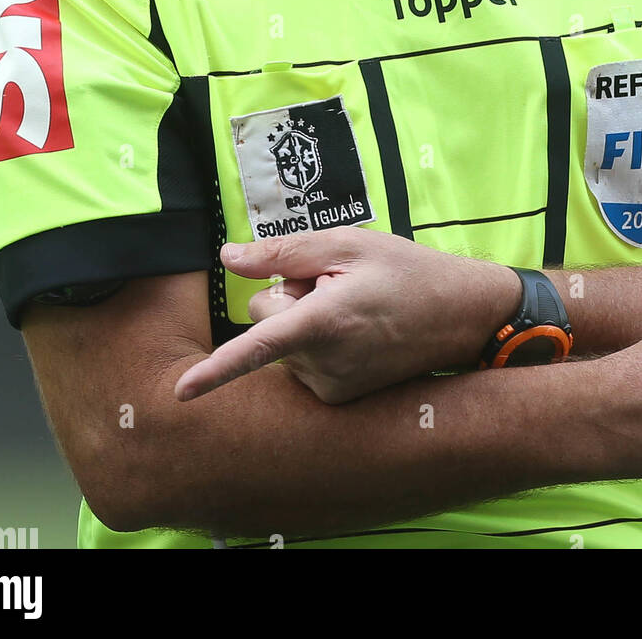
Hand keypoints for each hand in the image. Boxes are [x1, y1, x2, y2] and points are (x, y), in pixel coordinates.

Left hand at [174, 228, 522, 404]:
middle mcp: (325, 363)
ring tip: (355, 307)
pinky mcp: (338, 397)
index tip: (180, 393)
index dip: (216, 370)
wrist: (460, 316)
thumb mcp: (348, 243)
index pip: (258, 345)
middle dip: (289, 295)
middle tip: (338, 283)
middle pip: (266, 318)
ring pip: (284, 340)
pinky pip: (302, 360)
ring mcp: (332, 385)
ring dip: (307, 319)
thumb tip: (229, 257)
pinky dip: (319, 341)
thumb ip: (283, 251)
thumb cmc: (406, 271)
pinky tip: (357, 329)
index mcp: (325, 322)